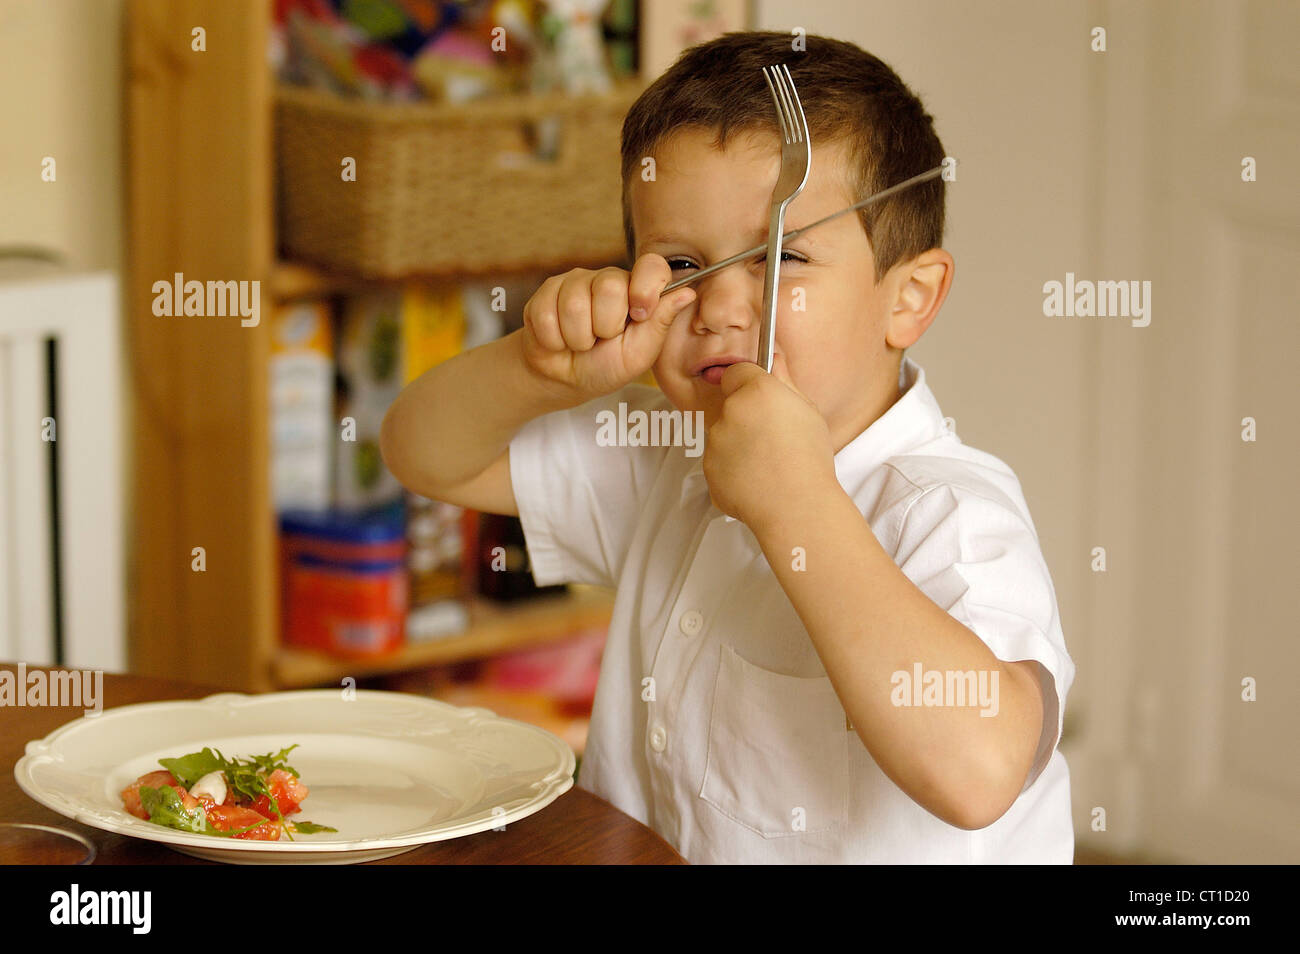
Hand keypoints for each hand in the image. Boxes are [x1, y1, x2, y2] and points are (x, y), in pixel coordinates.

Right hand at [520, 254, 696, 402]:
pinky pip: (547, 314)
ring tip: (580, 343)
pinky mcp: (546, 292)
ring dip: (578, 338)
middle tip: (603, 339)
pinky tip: (559, 340)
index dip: (646, 288)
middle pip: (610, 287)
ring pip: (575, 304)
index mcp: (637, 290)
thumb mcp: (640, 353)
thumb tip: (687, 293)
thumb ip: (660, 322)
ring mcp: (575, 282)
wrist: (564, 379)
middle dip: (606, 326)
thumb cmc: (606, 366)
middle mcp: (608, 279)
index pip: (651, 266)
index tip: (640, 314)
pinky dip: (554, 340)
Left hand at [702, 351, 838, 530]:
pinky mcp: (708, 470)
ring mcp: (715, 442)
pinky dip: (733, 471)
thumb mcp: (808, 412)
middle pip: (729, 405)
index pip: (736, 372)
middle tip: (771, 438)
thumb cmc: (810, 459)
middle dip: (744, 417)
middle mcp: (730, 411)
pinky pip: (719, 464)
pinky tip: (758, 481)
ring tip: (768, 465)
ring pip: (723, 436)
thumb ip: (786, 382)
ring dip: (738, 445)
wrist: (797, 506)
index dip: (748, 384)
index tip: (760, 398)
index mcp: (756, 391)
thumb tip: (776, 360)